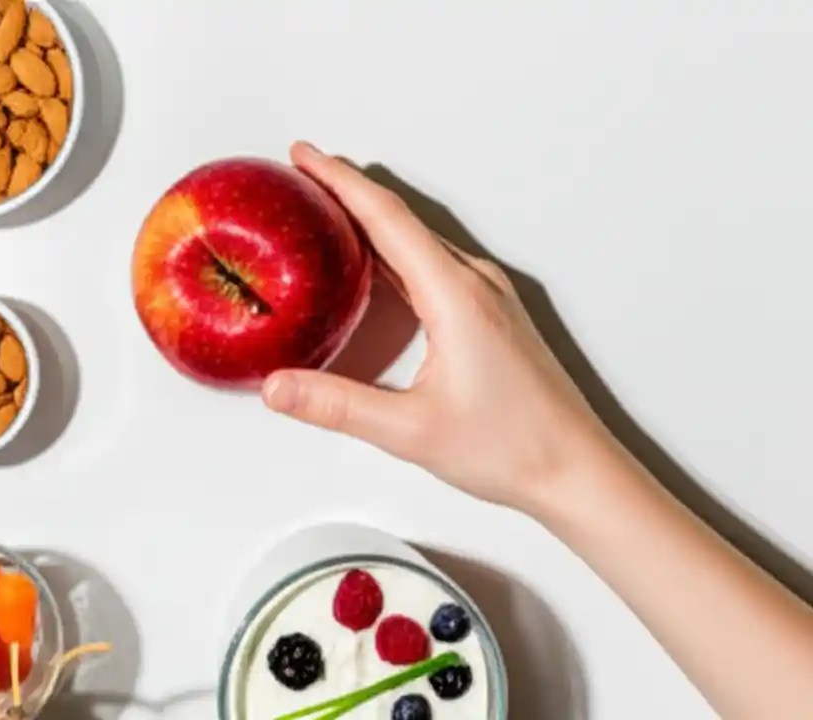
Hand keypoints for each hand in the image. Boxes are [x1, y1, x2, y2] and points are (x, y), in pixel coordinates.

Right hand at [262, 142, 620, 513]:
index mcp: (456, 295)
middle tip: (302, 173)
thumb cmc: (515, 447)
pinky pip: (433, 266)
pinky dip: (393, 253)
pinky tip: (376, 266)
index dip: (339, 180)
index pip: (386, 218)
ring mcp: (487, 298)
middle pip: (400, 219)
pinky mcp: (490, 317)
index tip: (304, 155)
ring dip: (370, 220)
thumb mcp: (410, 430)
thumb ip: (337, 405)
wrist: (576, 471)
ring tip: (327, 210)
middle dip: (347, 190)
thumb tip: (278, 386)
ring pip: (417, 241)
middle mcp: (475, 285)